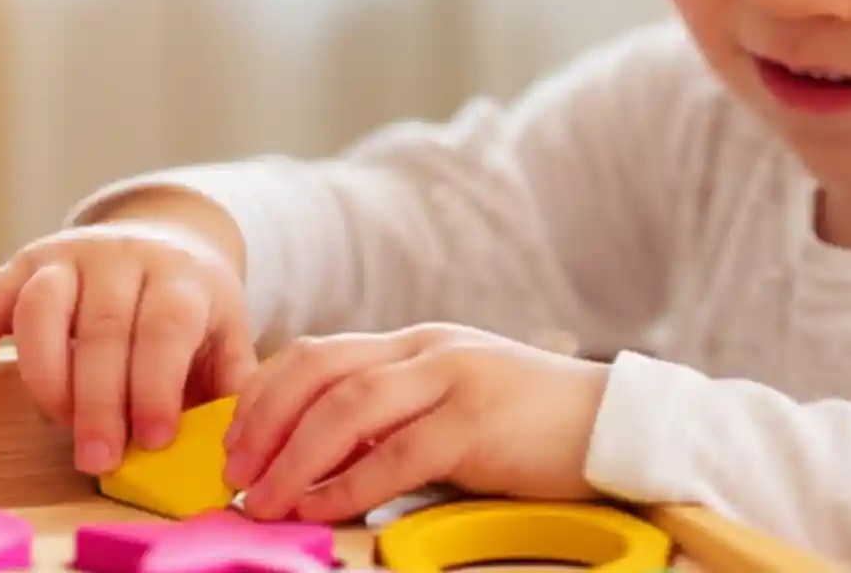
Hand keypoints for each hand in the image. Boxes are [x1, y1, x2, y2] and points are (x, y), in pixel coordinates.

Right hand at [0, 220, 256, 473]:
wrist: (165, 239)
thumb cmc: (193, 308)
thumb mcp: (227, 333)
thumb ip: (231, 382)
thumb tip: (237, 440)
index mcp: (180, 278)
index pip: (165, 327)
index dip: (156, 386)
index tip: (153, 440)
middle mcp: (124, 257)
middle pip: (103, 328)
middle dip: (99, 401)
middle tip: (99, 459)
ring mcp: (69, 256)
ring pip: (42, 308)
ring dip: (45, 376)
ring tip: (58, 426)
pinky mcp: (24, 262)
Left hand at [222, 323, 609, 521]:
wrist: (614, 423)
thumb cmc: (529, 425)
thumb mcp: (453, 403)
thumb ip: (397, 415)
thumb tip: (323, 455)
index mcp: (415, 343)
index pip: (319, 353)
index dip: (266, 395)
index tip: (236, 441)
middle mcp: (427, 349)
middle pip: (320, 370)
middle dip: (265, 421)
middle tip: (236, 472)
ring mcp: (454, 379)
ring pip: (348, 408)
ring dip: (295, 458)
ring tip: (265, 499)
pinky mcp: (479, 421)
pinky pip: (396, 453)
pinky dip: (349, 484)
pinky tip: (322, 507)